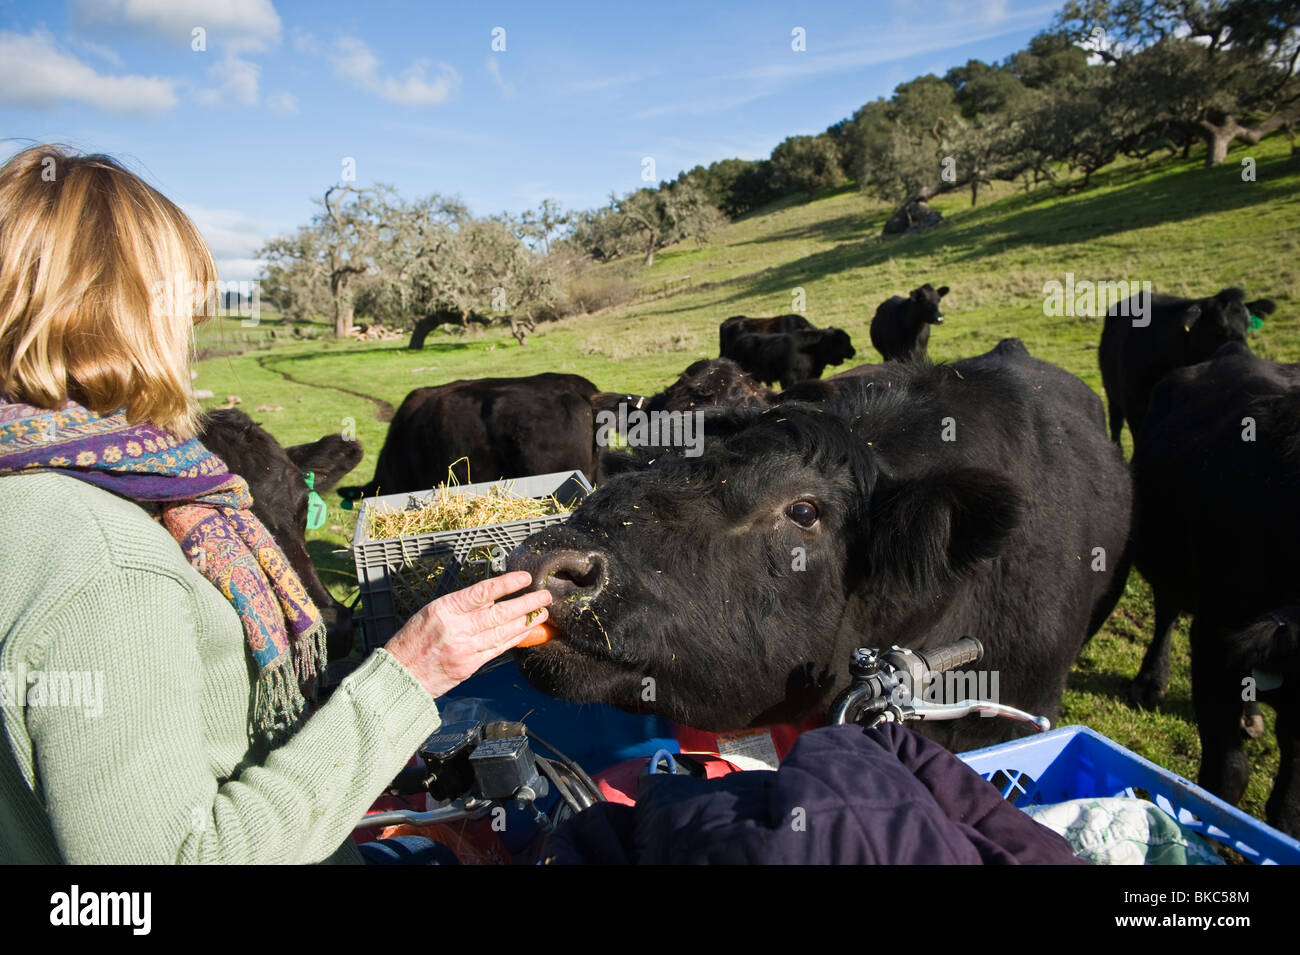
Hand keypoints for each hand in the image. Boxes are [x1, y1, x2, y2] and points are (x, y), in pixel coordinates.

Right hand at [384, 571, 551, 698]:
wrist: (400, 675)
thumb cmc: (413, 641)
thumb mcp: (431, 613)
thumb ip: (460, 606)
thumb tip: (491, 598)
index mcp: (444, 609)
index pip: (482, 592)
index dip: (506, 584)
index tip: (524, 578)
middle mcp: (456, 628)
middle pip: (499, 613)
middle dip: (526, 604)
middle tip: (544, 596)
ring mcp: (465, 648)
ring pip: (503, 632)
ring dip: (526, 621)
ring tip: (542, 613)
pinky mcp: (470, 665)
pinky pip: (498, 649)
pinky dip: (514, 639)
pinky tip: (526, 632)